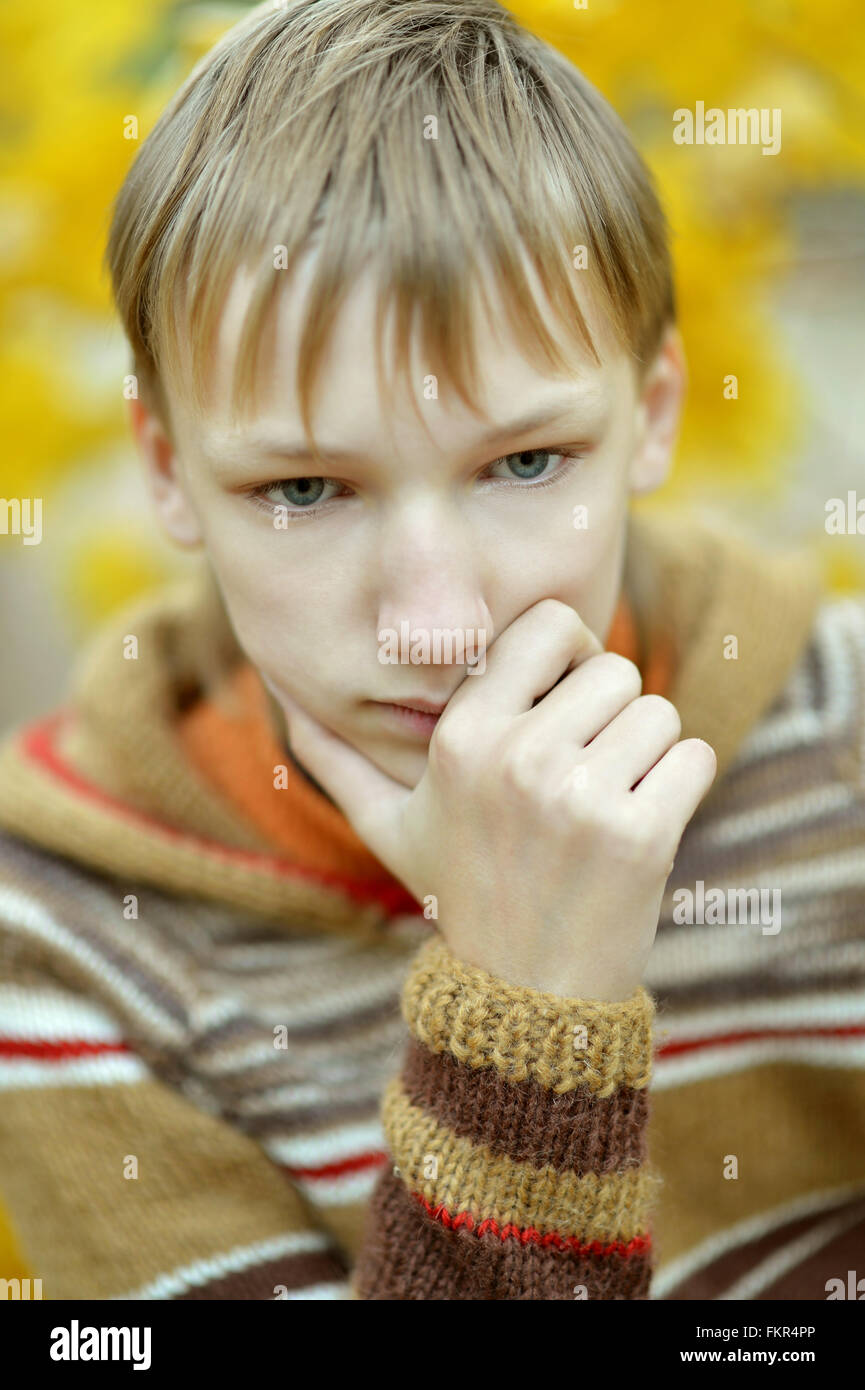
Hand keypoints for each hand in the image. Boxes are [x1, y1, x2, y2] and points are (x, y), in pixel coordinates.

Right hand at [266, 600, 716, 1000]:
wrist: (523, 996)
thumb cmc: (461, 895)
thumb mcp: (389, 827)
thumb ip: (338, 761)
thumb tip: (283, 704)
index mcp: (461, 739)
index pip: (551, 625)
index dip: (571, 651)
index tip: (568, 695)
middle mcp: (516, 758)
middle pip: (614, 669)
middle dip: (611, 713)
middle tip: (586, 769)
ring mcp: (579, 797)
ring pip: (657, 712)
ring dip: (647, 753)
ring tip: (608, 802)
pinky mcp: (640, 835)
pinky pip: (692, 757)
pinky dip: (680, 786)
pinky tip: (641, 824)